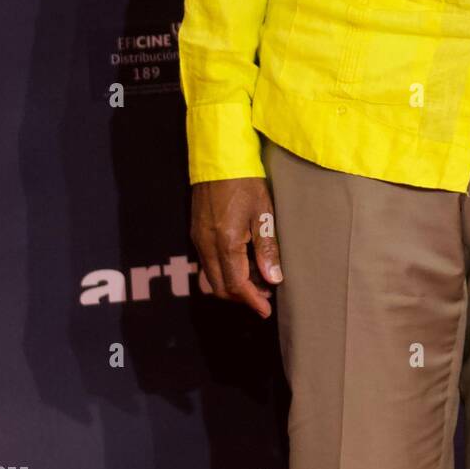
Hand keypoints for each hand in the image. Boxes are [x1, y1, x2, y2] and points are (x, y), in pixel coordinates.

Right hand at [191, 177, 281, 318]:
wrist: (218, 158)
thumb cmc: (244, 181)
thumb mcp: (262, 212)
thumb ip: (267, 248)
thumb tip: (273, 279)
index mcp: (224, 242)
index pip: (236, 284)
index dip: (251, 300)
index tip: (265, 310)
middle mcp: (206, 244)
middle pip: (220, 287)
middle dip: (242, 296)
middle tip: (265, 296)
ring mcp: (198, 238)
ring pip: (211, 277)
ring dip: (231, 285)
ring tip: (256, 280)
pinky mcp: (196, 231)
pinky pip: (206, 263)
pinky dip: (223, 271)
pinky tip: (241, 263)